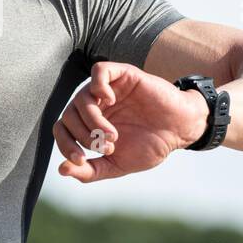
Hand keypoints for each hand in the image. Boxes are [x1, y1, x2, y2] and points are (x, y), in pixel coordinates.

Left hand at [52, 61, 208, 182]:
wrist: (180, 131)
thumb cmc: (149, 145)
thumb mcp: (117, 165)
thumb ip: (91, 170)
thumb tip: (62, 170)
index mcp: (88, 123)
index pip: (62, 129)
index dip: (65, 145)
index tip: (82, 159)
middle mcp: (94, 104)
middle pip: (68, 115)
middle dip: (83, 136)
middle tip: (108, 147)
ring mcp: (107, 89)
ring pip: (81, 98)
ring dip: (93, 121)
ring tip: (113, 136)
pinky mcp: (123, 75)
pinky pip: (99, 71)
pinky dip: (98, 85)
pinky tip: (110, 100)